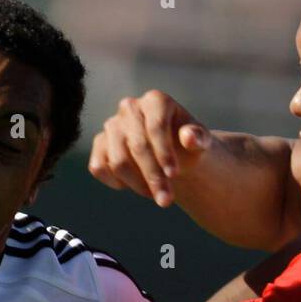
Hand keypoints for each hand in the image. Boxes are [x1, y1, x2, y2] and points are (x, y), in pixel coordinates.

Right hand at [89, 89, 213, 206]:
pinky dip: (116, 183)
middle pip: (137, 147)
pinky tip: (136, 186)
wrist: (171, 153)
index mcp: (155, 100)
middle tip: (166, 200)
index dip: (164, 153)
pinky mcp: (99, 144)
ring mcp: (112, 126)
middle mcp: (130, 108)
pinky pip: (100, 167)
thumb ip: (199, 138)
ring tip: (156, 196)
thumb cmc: (187, 145)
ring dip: (137, 185)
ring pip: (118, 161)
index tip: (174, 175)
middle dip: (153, 177)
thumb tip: (189, 138)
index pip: (156, 127)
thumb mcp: (200, 142)